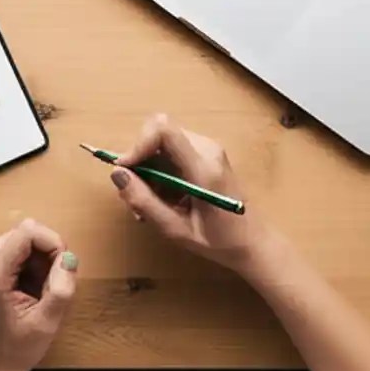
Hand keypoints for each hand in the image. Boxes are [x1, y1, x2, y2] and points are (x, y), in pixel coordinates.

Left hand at [0, 219, 77, 370]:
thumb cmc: (17, 348)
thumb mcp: (47, 322)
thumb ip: (61, 288)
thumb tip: (69, 257)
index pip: (27, 233)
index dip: (52, 243)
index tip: (62, 267)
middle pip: (24, 233)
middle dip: (46, 254)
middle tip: (50, 283)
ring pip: (21, 238)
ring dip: (38, 259)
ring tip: (37, 288)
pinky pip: (14, 246)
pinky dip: (28, 261)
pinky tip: (27, 285)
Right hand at [110, 114, 274, 273]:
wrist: (252, 241)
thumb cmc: (219, 241)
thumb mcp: (176, 230)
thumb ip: (145, 201)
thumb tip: (117, 174)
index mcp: (204, 168)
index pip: (164, 130)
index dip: (137, 144)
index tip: (123, 171)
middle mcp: (207, 150)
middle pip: (158, 133)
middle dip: (138, 161)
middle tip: (134, 195)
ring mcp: (208, 149)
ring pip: (161, 142)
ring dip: (147, 168)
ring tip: (148, 203)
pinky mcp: (205, 153)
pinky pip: (170, 150)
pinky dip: (158, 170)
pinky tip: (162, 198)